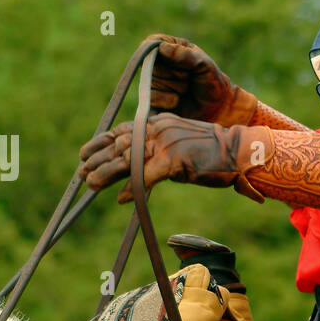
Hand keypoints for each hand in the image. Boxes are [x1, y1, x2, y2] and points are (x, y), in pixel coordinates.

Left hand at [77, 115, 244, 202]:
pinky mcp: (174, 161)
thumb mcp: (180, 144)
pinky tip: (122, 198)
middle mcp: (158, 129)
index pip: (122, 130)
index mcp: (159, 122)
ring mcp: (165, 144)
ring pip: (128, 159)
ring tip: (90, 184)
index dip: (101, 142)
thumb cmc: (213, 152)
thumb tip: (139, 169)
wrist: (239, 152)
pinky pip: (147, 177)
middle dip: (97, 160)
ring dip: (107, 173)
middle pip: (120, 145)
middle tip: (80, 173)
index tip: (84, 153)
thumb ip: (158, 151)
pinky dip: (133, 188)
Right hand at [143, 34, 249, 122]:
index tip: (168, 56)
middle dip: (172, 73)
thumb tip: (162, 48)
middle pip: (151, 63)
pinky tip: (178, 100)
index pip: (153, 42)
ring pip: (152, 81)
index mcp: (172, 48)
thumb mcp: (204, 65)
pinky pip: (151, 98)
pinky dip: (166, 100)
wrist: (216, 108)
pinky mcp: (153, 100)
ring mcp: (155, 82)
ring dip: (172, 87)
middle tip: (188, 78)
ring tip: (185, 90)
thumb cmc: (211, 82)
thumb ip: (186, 55)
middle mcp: (160, 64)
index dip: (158, 50)